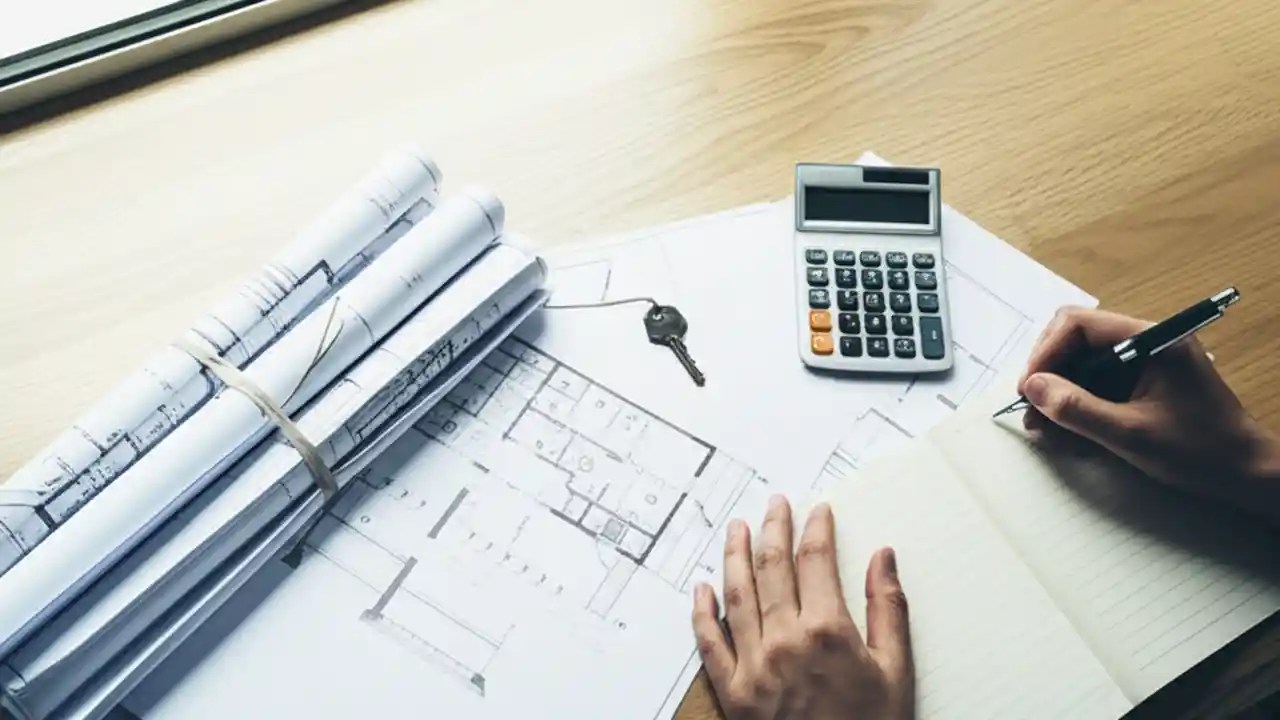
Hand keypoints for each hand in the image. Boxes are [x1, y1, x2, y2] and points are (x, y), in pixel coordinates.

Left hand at [690, 497, 912, 719]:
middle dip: (774, 528)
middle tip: (774, 504)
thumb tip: (883, 557)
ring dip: (734, 555)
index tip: (818, 511)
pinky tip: (701, 587)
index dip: (816, 529)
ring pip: (736, 594)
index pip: (816, 560)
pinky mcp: (733, 692)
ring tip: (735, 527)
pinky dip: (702, 612)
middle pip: (773, 566)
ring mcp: (753, 666)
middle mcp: (785, 641)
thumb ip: (888, 610)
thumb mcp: (896, 672)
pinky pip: (709, 643)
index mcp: (828, 632)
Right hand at [1018, 307, 1279, 521]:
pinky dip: (1079, 404)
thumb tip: (1033, 388)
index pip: (1079, 325)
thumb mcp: (1130, 434)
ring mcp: (1147, 361)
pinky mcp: (1146, 382)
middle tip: (1031, 409)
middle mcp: (1147, 341)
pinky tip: (1067, 431)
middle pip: (1077, 340)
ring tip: (1042, 427)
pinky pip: (1100, 382)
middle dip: (1049, 374)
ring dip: (1060, 392)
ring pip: (1085, 363)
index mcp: (1151, 339)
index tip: (1029, 389)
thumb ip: (1077, 409)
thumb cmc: (1199, 452)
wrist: (1248, 474)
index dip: (1045, 353)